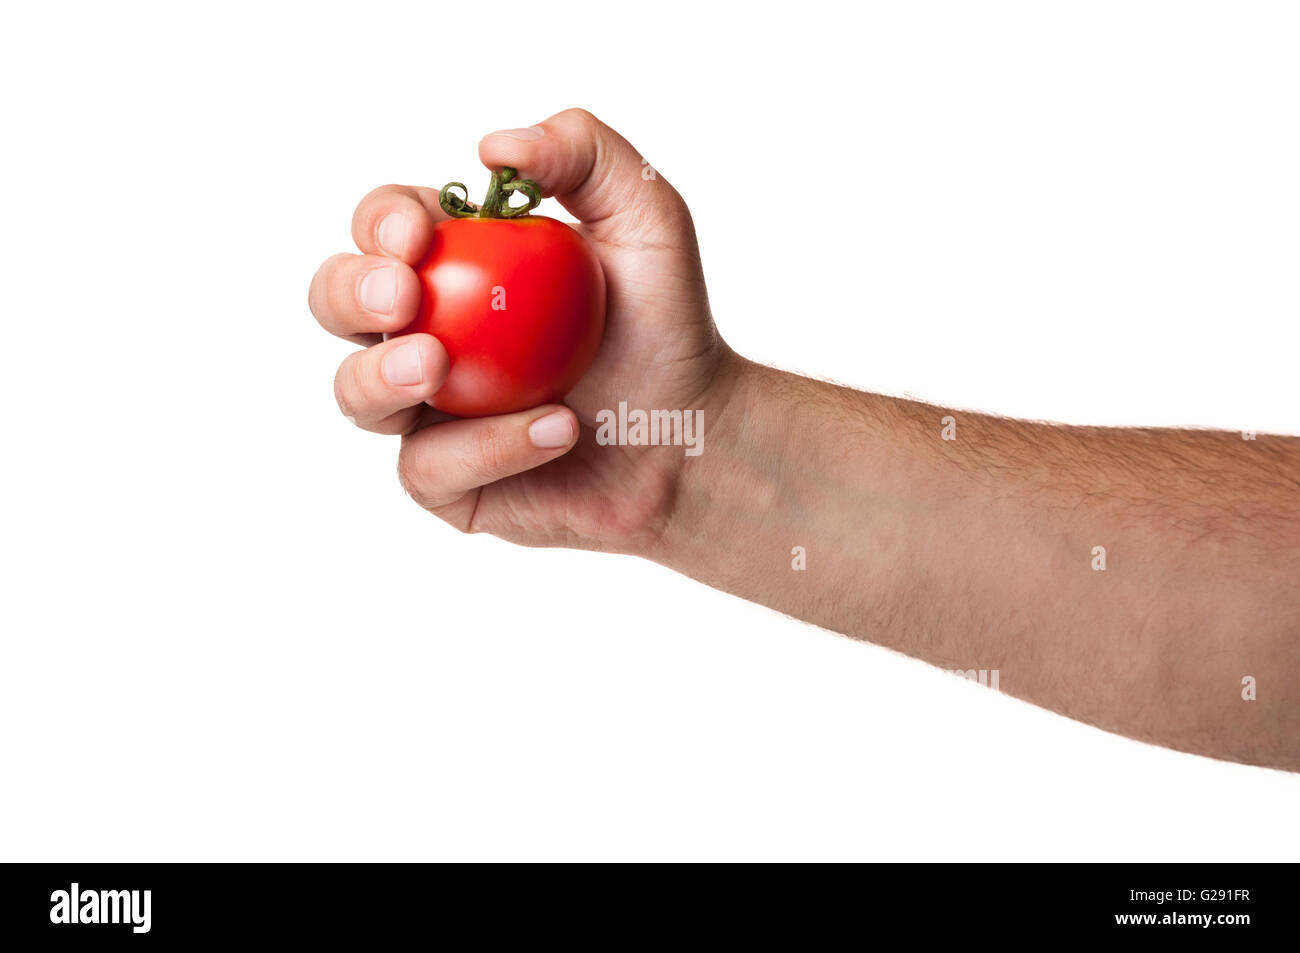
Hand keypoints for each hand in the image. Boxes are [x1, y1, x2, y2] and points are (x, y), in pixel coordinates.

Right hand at [308, 109, 736, 554]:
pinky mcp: (447, 481)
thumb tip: (491, 148)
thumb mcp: (647, 216)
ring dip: (381, 375)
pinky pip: (429, 469)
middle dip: (349, 292)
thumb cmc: (665, 323)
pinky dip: (489, 447)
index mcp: (451, 262)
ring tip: (437, 365)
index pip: (384, 227)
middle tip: (402, 298)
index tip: (418, 233)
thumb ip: (584, 151)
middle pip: (336, 303)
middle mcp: (424, 332)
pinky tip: (556, 428)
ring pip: (355, 395)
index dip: (380, 222)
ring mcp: (426, 411)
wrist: (694, 432)